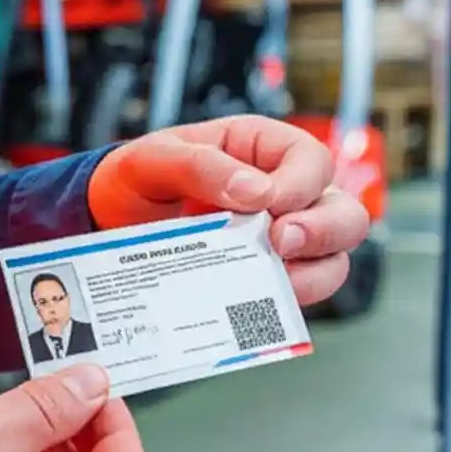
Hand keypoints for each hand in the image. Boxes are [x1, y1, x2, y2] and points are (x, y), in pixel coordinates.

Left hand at [87, 116, 370, 305]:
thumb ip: (201, 166)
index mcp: (262, 150)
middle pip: (342, 211)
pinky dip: (285, 301)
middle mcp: (283, 194)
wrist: (108, 224)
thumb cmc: (135, 180)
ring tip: (274, 279)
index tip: (265, 203)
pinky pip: (298, 294)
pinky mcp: (265, 279)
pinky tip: (257, 301)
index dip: (298, 184)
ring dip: (313, 273)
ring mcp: (279, 241)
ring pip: (332, 258)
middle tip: (281, 242)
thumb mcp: (154, 160)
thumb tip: (253, 191)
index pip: (310, 160)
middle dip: (323, 230)